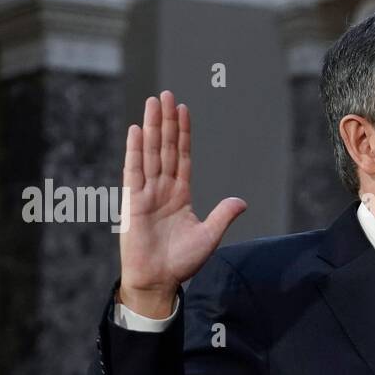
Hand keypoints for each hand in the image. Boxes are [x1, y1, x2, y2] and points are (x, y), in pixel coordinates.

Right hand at [118, 90, 246, 316]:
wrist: (158, 280)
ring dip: (153, 127)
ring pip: (151, 152)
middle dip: (167, 121)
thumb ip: (223, 215)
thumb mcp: (209, 236)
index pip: (182, 157)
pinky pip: (134, 170)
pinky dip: (135, 150)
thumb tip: (241, 201)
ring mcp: (147, 192)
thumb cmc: (181, 262)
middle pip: (165, 147)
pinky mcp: (133, 201)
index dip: (183, 134)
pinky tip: (137, 130)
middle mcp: (163, 189)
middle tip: (167, 94)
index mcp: (180, 194)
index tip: (183, 110)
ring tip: (153, 102)